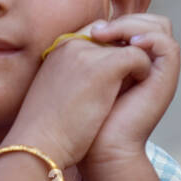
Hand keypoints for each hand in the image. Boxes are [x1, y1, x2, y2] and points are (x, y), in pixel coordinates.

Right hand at [7, 21, 151, 168]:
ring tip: (133, 87)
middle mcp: (72, 44)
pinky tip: (137, 90)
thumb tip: (90, 83)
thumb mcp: (53, 95)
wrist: (36, 146)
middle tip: (131, 80)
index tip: (115, 75)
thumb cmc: (43, 133)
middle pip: (113, 36)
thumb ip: (70, 79)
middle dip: (125, 56)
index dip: (109, 52)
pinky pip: (138, 56)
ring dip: (135, 65)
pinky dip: (143, 72)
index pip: (94, 34)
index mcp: (58, 50)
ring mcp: (88, 54)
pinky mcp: (105, 67)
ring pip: (128, 45)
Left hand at [80, 14, 179, 169]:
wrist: (100, 149)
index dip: (115, 21)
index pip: (133, 23)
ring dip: (133, 25)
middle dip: (124, 19)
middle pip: (149, 21)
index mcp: (132, 63)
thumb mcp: (86, 76)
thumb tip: (92, 25)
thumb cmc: (84, 119)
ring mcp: (159, 71)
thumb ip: (93, 50)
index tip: (90, 31)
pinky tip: (128, 46)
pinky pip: (167, 45)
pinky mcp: (166, 79)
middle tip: (98, 32)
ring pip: (159, 27)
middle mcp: (149, 64)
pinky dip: (149, 38)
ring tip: (107, 35)